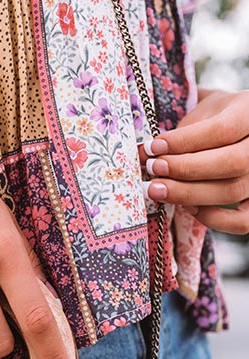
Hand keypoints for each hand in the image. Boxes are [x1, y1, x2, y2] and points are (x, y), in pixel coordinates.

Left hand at [138, 89, 248, 233]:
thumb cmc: (215, 121)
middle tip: (153, 171)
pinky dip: (213, 219)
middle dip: (185, 170)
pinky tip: (188, 208)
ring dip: (189, 194)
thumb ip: (180, 132)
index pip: (222, 130)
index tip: (153, 147)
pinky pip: (242, 221)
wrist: (238, 131)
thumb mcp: (203, 113)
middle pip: (231, 163)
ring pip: (232, 191)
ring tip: (160, 190)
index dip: (184, 141)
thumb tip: (144, 153)